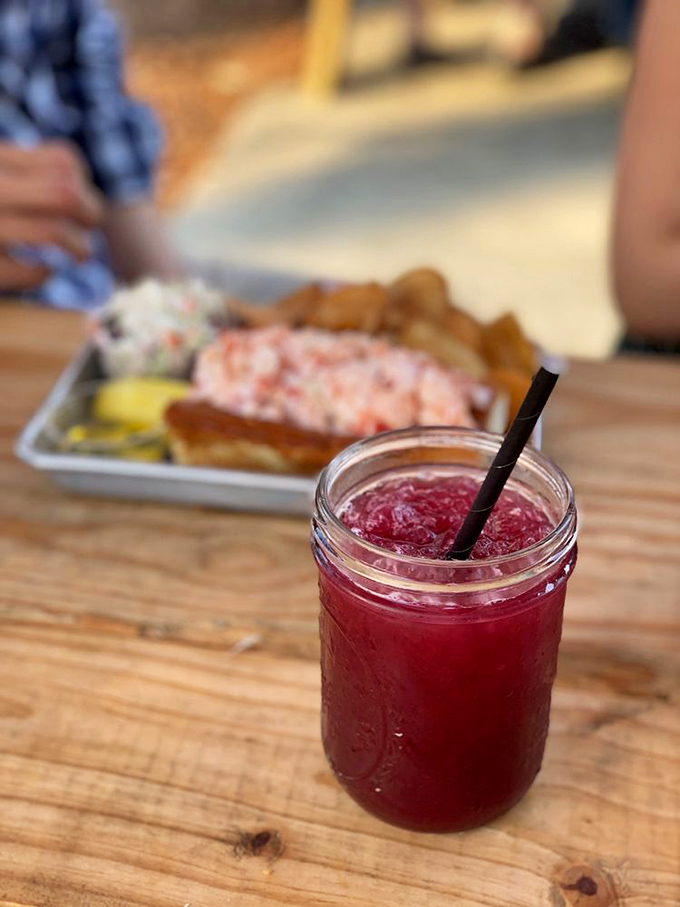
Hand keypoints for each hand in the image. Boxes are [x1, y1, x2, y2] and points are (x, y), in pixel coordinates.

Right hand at [0, 142, 103, 291]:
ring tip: (79, 255)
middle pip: (65, 194)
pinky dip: (45, 273)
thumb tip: (81, 197)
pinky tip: (44, 270)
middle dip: (90, 214)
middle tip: (88, 229)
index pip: (62, 162)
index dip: (83, 184)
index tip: (80, 201)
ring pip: (53, 231)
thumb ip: (19, 174)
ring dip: (79, 247)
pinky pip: (27, 271)